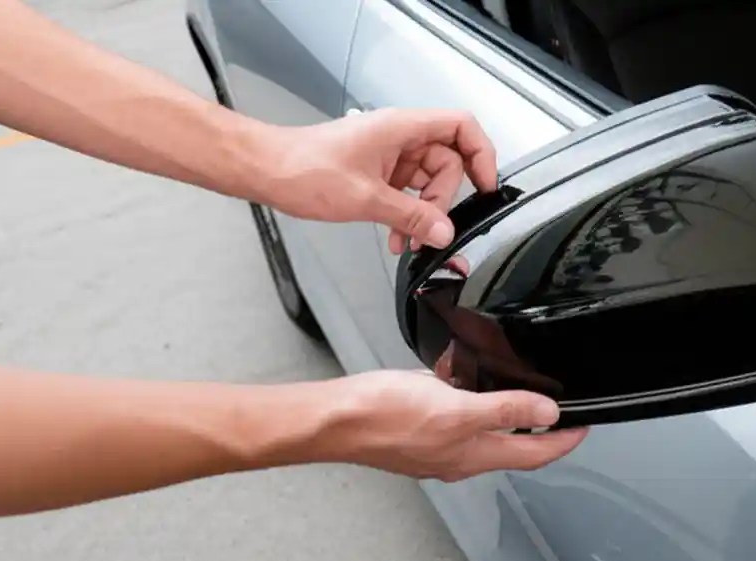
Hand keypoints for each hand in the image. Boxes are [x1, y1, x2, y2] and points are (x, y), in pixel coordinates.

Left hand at [250, 108, 497, 254]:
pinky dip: (406, 214)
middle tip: (429, 227)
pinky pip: (406, 192)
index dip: (482, 154)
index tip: (486, 185)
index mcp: (401, 127)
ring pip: (427, 182)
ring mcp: (389, 154)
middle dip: (442, 200)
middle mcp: (399, 136)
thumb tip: (443, 231)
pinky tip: (395, 236)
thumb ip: (411, 216)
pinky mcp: (377, 171)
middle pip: (447, 163)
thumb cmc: (304, 169)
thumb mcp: (366, 198)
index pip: (461, 126)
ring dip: (422, 213)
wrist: (268, 172)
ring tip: (408, 238)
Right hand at [324, 370, 587, 481]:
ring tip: (518, 391)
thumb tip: (547, 415)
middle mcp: (457, 457)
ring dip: (503, 415)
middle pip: (512, 448)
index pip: (534, 454)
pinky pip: (453, 418)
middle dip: (539, 431)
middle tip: (559, 412)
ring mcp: (434, 447)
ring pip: (482, 433)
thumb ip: (504, 410)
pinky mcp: (414, 432)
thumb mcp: (456, 407)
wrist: (333, 421)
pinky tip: (458, 380)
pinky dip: (466, 402)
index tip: (584, 427)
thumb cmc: (384, 416)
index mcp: (473, 455)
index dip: (564, 441)